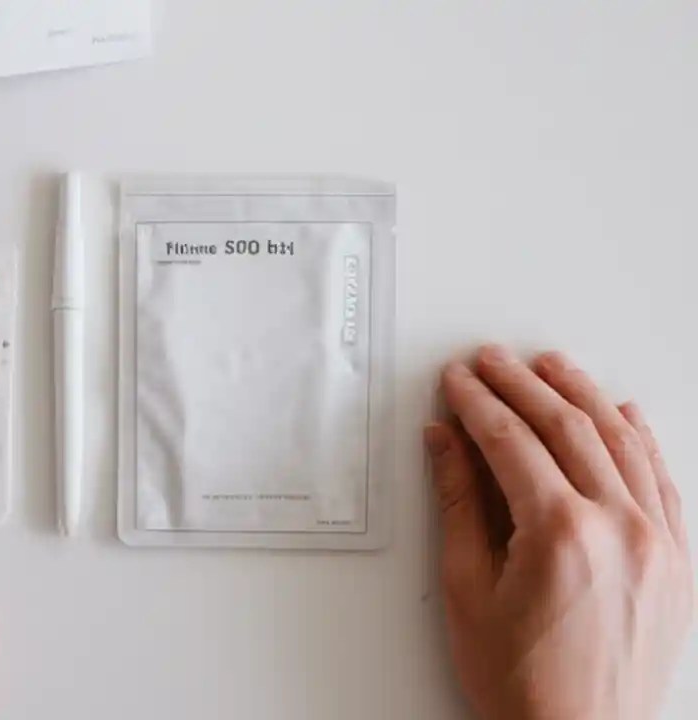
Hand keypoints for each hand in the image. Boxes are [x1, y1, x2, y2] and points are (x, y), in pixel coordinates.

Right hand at [427, 346, 693, 719]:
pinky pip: (663, 480)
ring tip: (551, 367)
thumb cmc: (521, 681)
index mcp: (561, 534)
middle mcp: (620, 528)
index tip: (457, 383)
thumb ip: (460, 503)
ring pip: (622, 441)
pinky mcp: (678, 560)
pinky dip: (641, 439)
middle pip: (566, 427)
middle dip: (522, 385)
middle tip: (491, 362)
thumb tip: (446, 442)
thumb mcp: (469, 589)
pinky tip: (622, 414)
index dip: (478, 403)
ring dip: (582, 395)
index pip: (512, 441)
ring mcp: (658, 542)